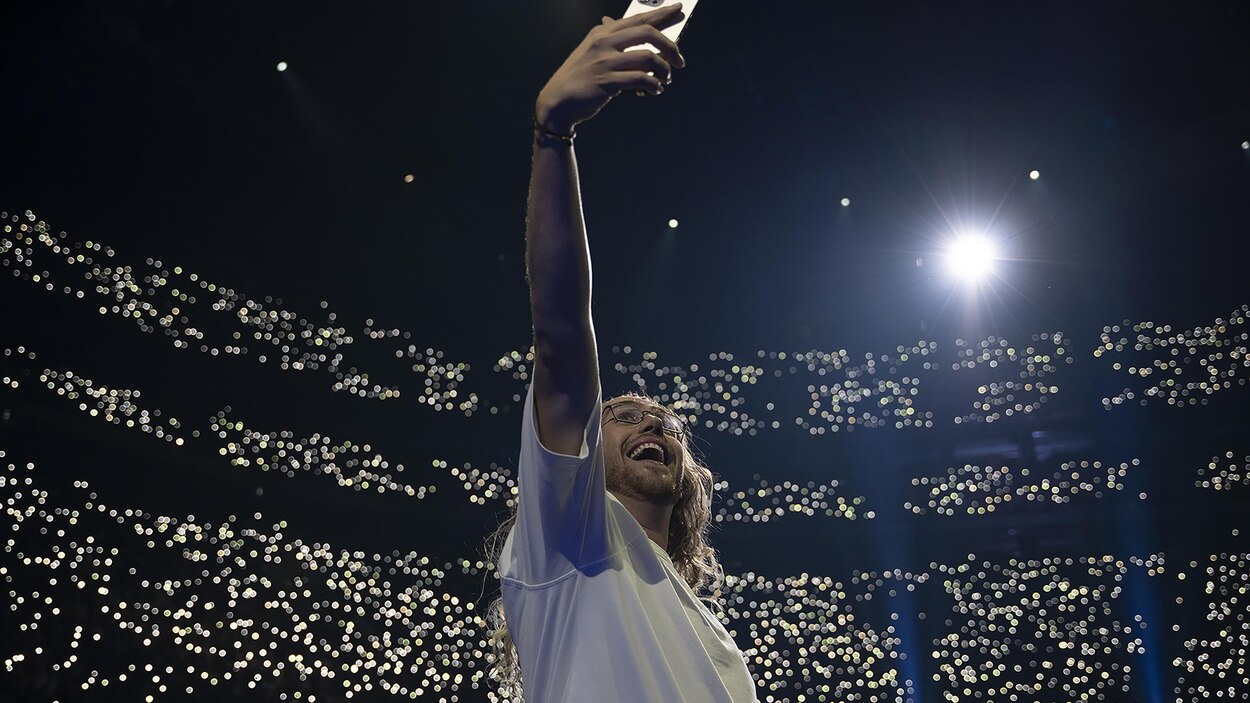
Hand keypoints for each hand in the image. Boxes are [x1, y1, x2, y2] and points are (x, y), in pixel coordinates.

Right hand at [534, 4, 686, 134]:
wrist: (558, 101)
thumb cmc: (579, 77)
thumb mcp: (593, 52)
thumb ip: (613, 41)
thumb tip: (629, 28)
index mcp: (603, 31)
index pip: (639, 18)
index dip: (662, 14)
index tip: (679, 10)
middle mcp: (604, 41)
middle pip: (648, 33)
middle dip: (670, 46)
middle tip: (680, 61)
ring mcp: (605, 61)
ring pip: (648, 57)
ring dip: (663, 71)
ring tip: (665, 80)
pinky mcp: (607, 81)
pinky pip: (641, 79)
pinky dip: (653, 86)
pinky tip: (654, 90)